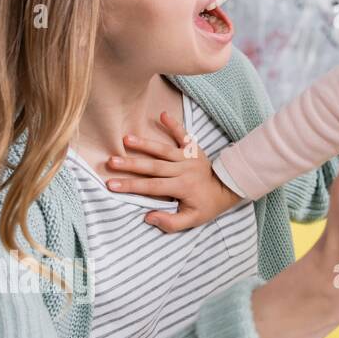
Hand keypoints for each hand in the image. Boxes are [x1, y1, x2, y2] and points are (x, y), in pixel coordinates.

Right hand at [104, 110, 242, 231]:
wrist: (228, 189)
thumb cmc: (206, 206)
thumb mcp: (192, 220)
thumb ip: (170, 223)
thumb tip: (148, 217)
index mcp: (182, 187)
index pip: (152, 187)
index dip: (131, 186)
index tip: (111, 184)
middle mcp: (184, 170)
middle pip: (154, 166)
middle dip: (131, 164)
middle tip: (111, 161)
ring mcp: (189, 157)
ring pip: (163, 150)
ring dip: (145, 144)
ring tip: (126, 139)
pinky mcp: (194, 149)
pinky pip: (184, 135)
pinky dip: (174, 125)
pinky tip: (163, 114)